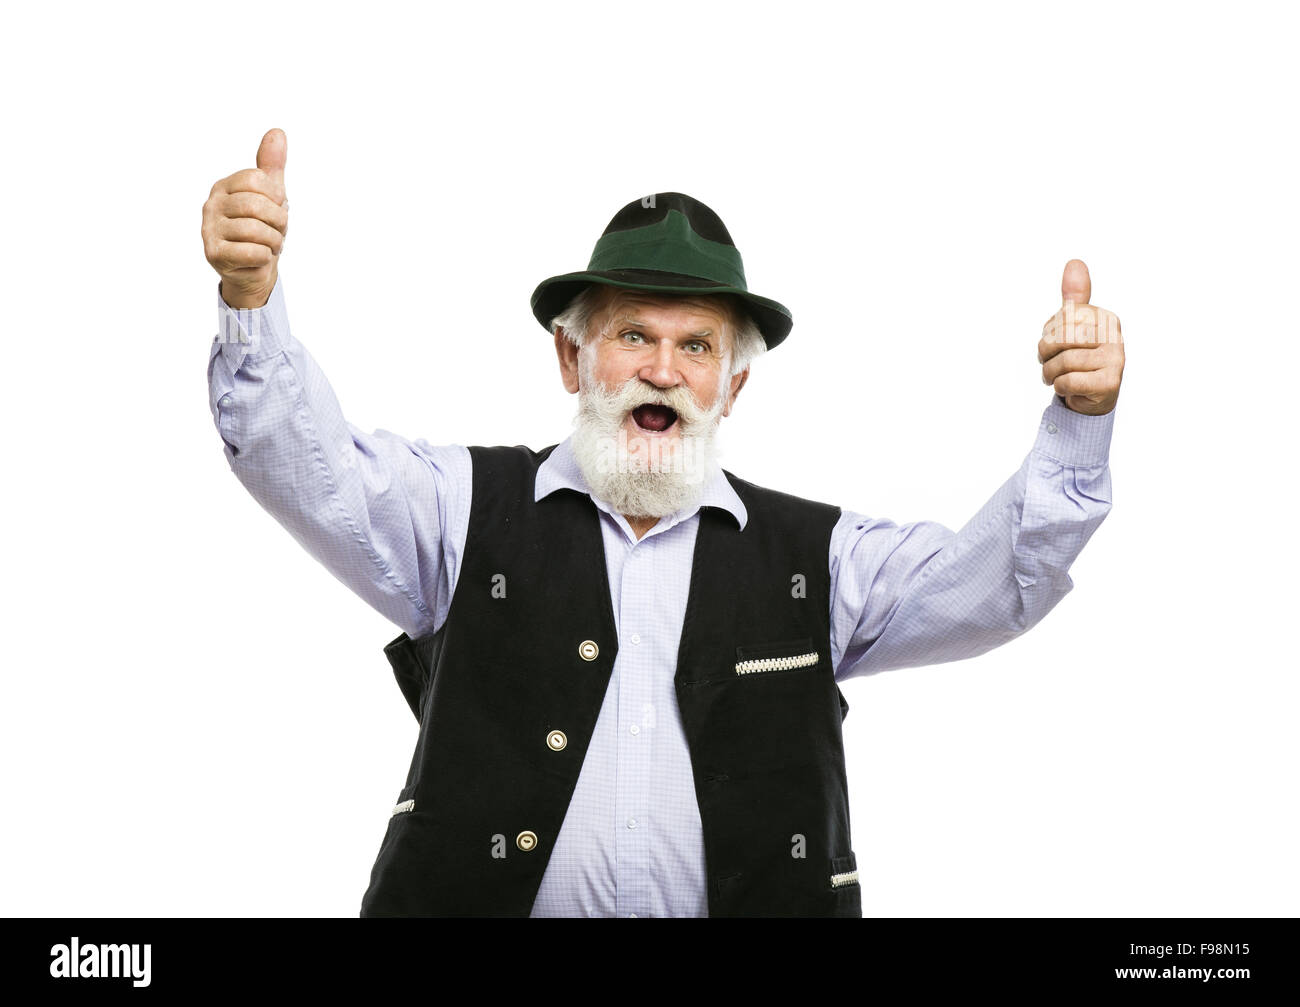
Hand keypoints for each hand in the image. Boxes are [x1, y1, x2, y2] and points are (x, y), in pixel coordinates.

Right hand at [202, 128, 288, 308]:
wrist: (254, 269)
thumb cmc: (262, 228)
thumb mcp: (271, 194)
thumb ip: (271, 165)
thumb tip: (277, 132)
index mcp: (224, 187)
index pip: (257, 180)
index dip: (276, 197)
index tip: (276, 208)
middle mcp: (211, 205)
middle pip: (257, 205)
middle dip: (278, 222)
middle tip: (277, 231)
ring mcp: (209, 229)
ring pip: (257, 230)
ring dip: (274, 241)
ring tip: (269, 245)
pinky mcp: (214, 254)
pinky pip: (253, 252)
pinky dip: (265, 257)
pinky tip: (258, 258)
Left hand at [1037, 259, 1123, 414]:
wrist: (1093, 397)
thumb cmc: (1081, 358)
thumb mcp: (1075, 324)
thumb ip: (1075, 295)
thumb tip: (1075, 263)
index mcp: (1105, 317)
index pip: (1063, 317)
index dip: (1049, 332)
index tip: (1055, 343)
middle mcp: (1115, 336)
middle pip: (1061, 338)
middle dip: (1045, 354)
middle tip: (1049, 362)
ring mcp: (1116, 360)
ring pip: (1063, 362)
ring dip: (1050, 373)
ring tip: (1056, 376)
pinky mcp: (1110, 383)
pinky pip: (1068, 381)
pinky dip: (1060, 387)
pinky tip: (1068, 387)